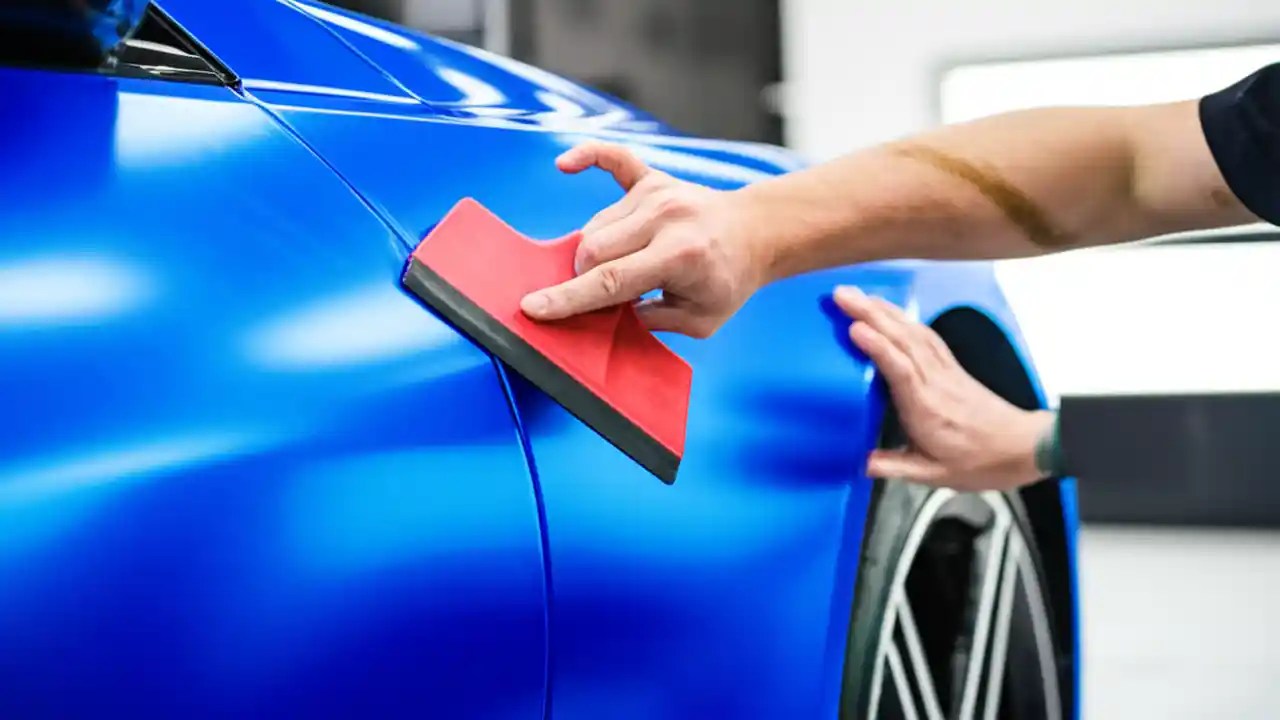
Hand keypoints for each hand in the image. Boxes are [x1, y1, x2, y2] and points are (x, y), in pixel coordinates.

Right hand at [520, 142, 766, 337]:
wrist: (756, 233)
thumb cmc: (727, 281)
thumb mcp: (698, 321)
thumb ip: (648, 320)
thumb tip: (600, 313)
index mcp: (680, 255)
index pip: (611, 280)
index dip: (569, 297)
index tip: (533, 307)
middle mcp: (665, 217)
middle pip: (593, 250)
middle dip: (586, 277)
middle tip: (607, 292)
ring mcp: (657, 193)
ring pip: (594, 226)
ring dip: (596, 252)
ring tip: (627, 263)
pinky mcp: (652, 178)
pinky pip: (611, 159)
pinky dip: (586, 157)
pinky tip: (564, 164)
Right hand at [834, 286, 1054, 490]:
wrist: (1022, 448)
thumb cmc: (979, 462)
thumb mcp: (935, 476)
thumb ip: (895, 467)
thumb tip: (860, 463)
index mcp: (926, 409)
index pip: (900, 370)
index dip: (878, 347)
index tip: (854, 327)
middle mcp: (934, 381)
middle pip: (902, 339)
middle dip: (871, 313)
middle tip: (841, 294)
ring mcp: (944, 370)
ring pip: (913, 332)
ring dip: (884, 310)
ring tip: (858, 295)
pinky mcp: (951, 366)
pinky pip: (926, 336)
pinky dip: (905, 319)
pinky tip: (891, 311)